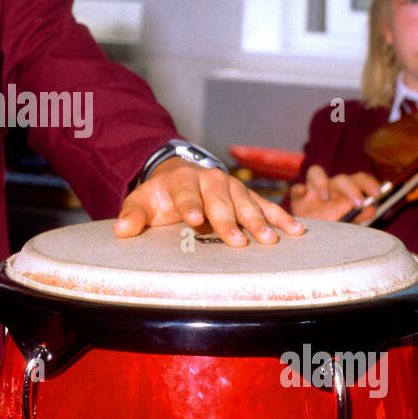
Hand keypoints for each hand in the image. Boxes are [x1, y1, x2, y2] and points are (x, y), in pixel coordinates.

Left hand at [114, 157, 304, 246]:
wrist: (180, 177)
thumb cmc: (160, 197)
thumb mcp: (141, 202)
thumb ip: (133, 216)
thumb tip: (120, 230)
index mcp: (182, 180)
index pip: (186, 192)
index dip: (190, 205)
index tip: (195, 220)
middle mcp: (210, 180)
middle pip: (220, 201)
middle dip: (230, 220)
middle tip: (238, 242)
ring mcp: (232, 187)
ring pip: (247, 203)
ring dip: (260, 222)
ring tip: (271, 241)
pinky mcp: (247, 196)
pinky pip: (267, 206)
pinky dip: (281, 218)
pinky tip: (297, 231)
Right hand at [288, 165, 382, 221]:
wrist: (311, 241)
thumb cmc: (332, 229)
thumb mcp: (348, 224)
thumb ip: (359, 216)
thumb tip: (372, 209)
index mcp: (346, 191)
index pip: (359, 179)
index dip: (369, 183)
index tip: (376, 195)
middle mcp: (331, 187)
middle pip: (341, 178)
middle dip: (352, 188)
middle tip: (358, 203)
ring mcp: (313, 191)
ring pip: (316, 172)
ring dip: (322, 182)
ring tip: (325, 197)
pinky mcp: (298, 198)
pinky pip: (297, 189)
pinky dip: (299, 189)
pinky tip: (303, 193)